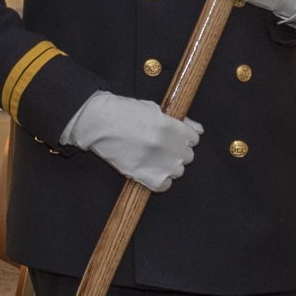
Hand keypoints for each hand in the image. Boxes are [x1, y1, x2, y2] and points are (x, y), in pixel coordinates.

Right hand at [62, 92, 200, 193]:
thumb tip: (199, 129)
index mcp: (172, 128)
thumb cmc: (123, 112)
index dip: (183, 138)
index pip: (194, 139)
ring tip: (154, 158)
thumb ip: (180, 122)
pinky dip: (159, 180)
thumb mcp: (154, 110)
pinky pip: (164, 185)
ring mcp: (156, 162)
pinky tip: (150, 170)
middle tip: (160, 147)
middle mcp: (167, 146)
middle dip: (176, 152)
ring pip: (178, 171)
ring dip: (168, 166)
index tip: (173, 138)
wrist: (97, 122)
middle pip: (187, 156)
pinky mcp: (143, 175)